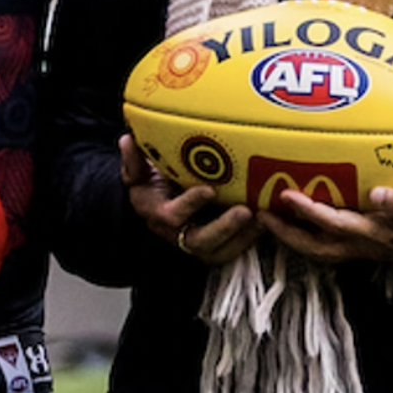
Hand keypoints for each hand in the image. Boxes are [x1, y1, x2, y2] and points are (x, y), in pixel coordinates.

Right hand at [120, 134, 257, 263]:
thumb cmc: (150, 186)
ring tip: (262, 218)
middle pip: (200, 240)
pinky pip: (232, 251)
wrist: (155, 209)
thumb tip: (126, 140)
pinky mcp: (214, 249)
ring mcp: (196, 244)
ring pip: (219, 250)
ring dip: (243, 237)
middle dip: (224, 227)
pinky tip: (266, 223)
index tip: (208, 189)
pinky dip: (250, 240)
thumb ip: (133, 160)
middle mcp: (176, 234)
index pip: (171, 214)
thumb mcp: (137, 174)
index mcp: (157, 213)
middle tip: (245, 211)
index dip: (190, 204)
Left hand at [259, 185, 392, 265]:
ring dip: (292, 236)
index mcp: (376, 233)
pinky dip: (308, 233)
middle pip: (315, 245)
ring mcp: (362, 247)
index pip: (335, 223)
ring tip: (269, 217)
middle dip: (286, 232)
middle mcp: (363, 243)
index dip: (309, 212)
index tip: (286, 195)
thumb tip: (379, 195)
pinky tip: (298, 218)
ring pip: (318, 248)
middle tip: (259, 213)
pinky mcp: (364, 244)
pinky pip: (328, 243)